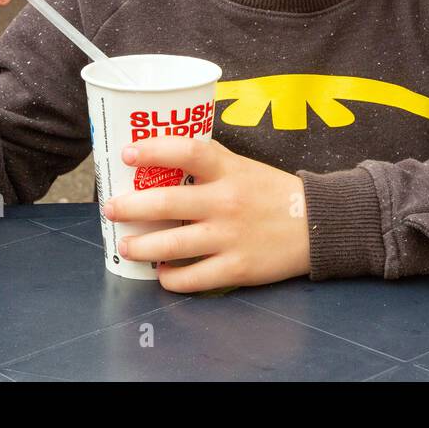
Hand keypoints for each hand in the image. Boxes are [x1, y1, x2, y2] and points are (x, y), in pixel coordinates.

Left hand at [103, 137, 311, 292]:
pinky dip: (170, 277)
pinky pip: (192, 277)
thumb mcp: (243, 166)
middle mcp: (227, 201)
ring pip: (171, 245)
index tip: (127, 153)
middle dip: (129, 208)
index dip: (153, 150)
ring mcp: (230, 236)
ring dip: (141, 246)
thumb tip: (160, 162)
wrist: (317, 223)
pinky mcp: (237, 267)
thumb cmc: (272, 192)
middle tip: (111, 208)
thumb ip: (208, 164)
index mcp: (229, 170)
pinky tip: (162, 272)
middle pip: (166, 204)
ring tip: (127, 245)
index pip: (186, 151)